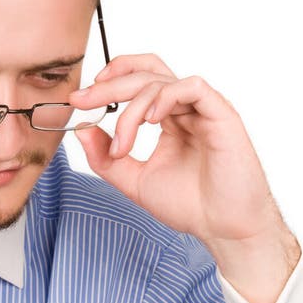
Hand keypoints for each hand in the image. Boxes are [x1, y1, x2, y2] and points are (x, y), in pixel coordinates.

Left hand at [70, 55, 299, 302]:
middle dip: (108, 87)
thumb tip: (82, 130)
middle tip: (82, 101)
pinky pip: (191, 87)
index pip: (137, 82)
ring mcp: (203, 110)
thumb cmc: (190, 206)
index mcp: (168, 119)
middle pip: (144, 75)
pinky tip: (151, 121)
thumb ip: (106, 159)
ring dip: (132, 108)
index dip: (109, 82)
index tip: (79, 100)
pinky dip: (165, 97)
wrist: (223, 227)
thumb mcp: (133, 182)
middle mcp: (185, 109)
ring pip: (161, 82)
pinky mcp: (221, 114)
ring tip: (123, 143)